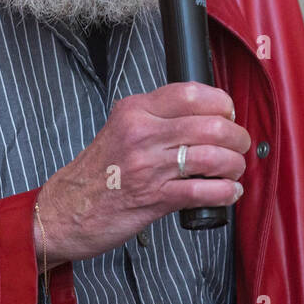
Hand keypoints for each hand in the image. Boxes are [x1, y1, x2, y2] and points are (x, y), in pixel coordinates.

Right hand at [34, 82, 249, 268]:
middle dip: (237, 137)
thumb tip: (204, 115)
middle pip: (210, 124)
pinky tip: (229, 193)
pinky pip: (203, 192)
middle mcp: (142, 133)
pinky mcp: (154, 199)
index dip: (221, 102)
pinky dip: (226, 193)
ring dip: (235, 165)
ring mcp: (148, 166)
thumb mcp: (120, 128)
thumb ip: (156, 118)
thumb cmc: (96, 172)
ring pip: (213, 157)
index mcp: (135, 110)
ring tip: (235, 170)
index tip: (228, 113)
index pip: (191, 93)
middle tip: (240, 145)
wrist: (63, 210)